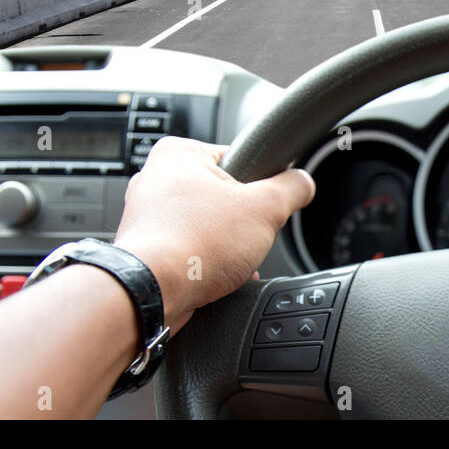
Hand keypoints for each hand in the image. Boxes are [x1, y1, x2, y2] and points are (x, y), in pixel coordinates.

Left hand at [113, 137, 314, 332]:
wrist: (150, 296)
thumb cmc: (193, 245)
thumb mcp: (264, 208)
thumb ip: (292, 188)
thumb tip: (303, 183)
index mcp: (178, 152)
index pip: (237, 158)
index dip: (259, 184)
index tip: (264, 204)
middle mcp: (155, 178)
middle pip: (222, 195)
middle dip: (241, 221)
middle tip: (244, 234)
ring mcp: (146, 216)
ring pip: (205, 226)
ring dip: (225, 246)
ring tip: (227, 260)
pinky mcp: (145, 249)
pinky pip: (188, 251)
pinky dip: (204, 264)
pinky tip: (215, 277)